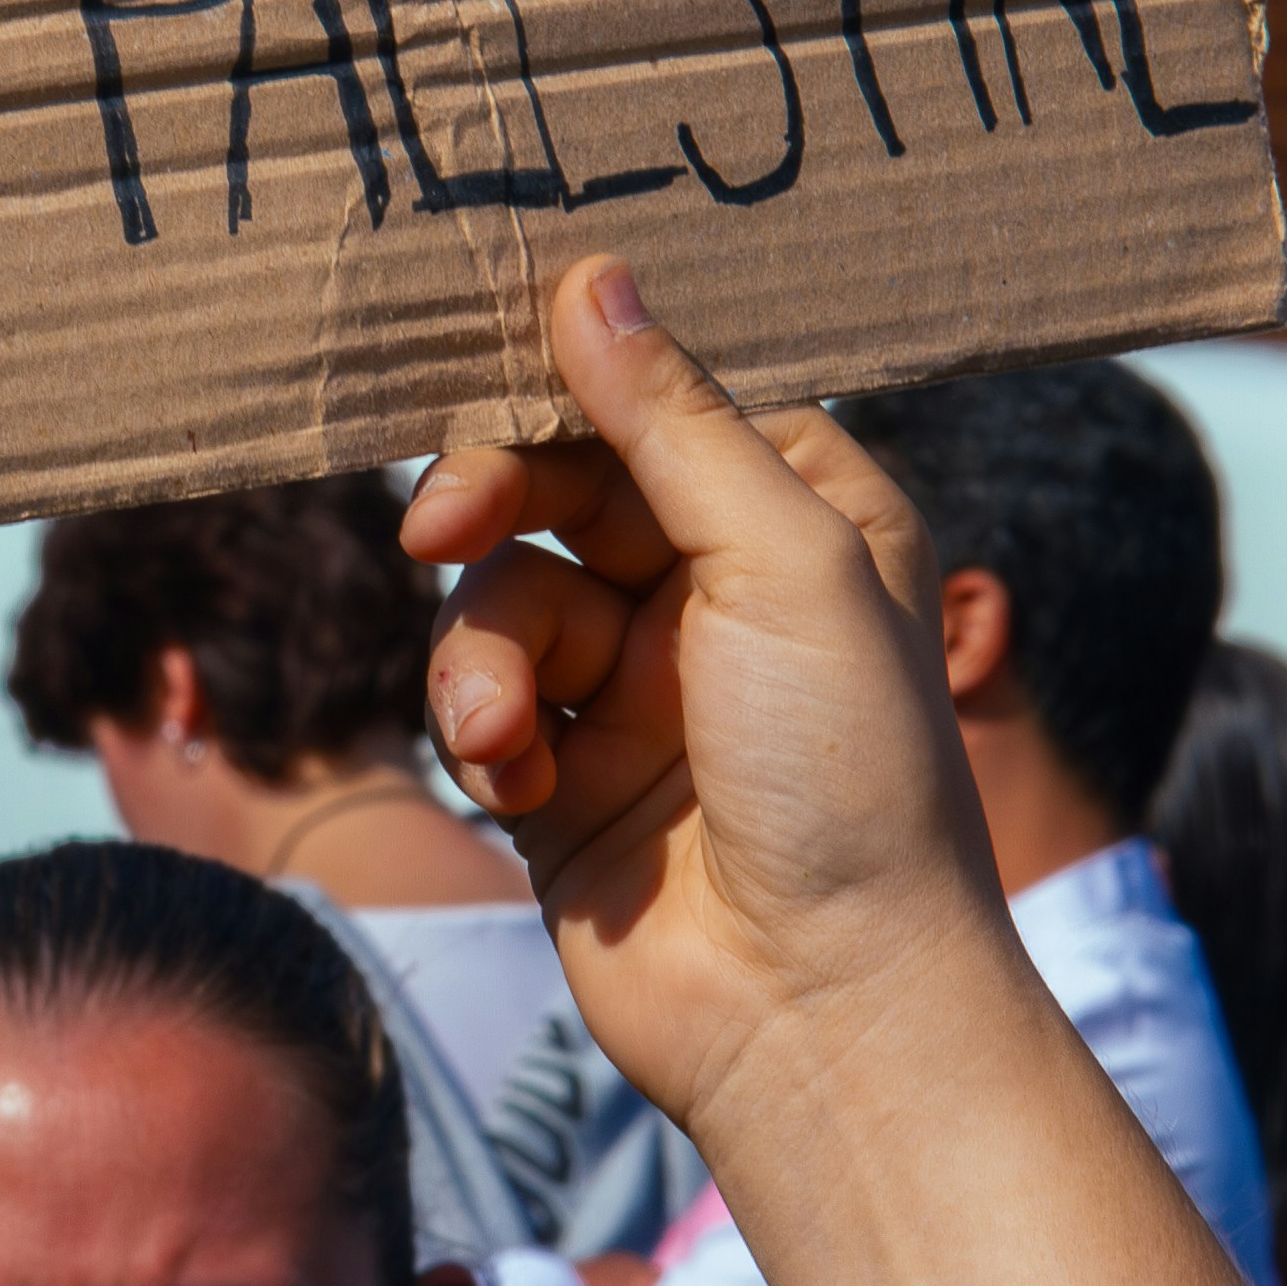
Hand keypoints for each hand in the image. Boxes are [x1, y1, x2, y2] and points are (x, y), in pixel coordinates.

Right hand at [397, 258, 979, 1145]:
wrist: (822, 1012)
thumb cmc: (848, 776)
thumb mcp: (783, 561)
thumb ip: (672, 420)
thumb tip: (591, 273)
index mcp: (803, 512)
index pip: (660, 396)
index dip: (570, 377)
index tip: (486, 352)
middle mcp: (722, 585)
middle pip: (558, 482)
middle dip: (492, 500)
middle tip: (438, 524)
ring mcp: (639, 685)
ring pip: (498, 596)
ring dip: (480, 658)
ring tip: (504, 735)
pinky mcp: (566, 778)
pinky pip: (479, 704)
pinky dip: (482, 737)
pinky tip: (519, 789)